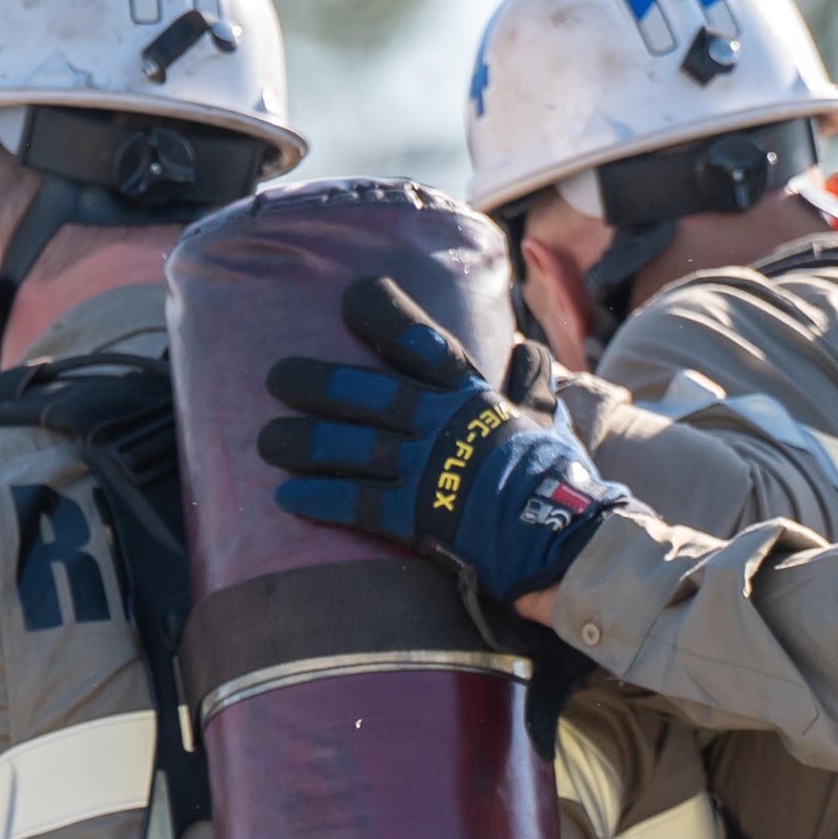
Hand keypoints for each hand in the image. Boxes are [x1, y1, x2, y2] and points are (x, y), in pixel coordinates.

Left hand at [260, 273, 637, 600]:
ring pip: (353, 445)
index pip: (422, 341)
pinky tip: (286, 495)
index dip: (385, 316)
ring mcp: (428, 468)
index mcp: (471, 395)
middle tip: (276, 375)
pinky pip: (359, 503)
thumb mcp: (545, 423)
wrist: (570, 540)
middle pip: (368, 392)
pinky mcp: (420, 516)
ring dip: (303, 442)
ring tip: (266, 440)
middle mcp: (443, 423)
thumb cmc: (557, 480)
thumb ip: (531, 387)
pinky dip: (321, 498)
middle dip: (317, 382)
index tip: (351, 298)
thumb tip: (530, 352)